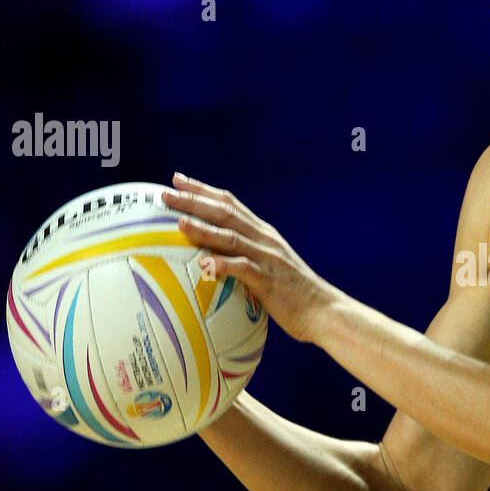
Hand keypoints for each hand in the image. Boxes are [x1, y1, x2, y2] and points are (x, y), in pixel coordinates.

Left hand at [162, 173, 336, 343]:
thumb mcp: (270, 266)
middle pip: (225, 213)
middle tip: (166, 192)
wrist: (322, 310)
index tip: (178, 180)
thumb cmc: (293, 294)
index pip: (230, 203)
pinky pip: (243, 269)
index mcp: (263, 233)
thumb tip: (217, 258)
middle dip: (194, 200)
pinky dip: (223, 264)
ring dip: (203, 228)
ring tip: (179, 221)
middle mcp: (264, 239)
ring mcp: (267, 258)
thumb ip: (247, 256)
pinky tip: (204, 264)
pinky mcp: (268, 279)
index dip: (203, 190)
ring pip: (231, 236)